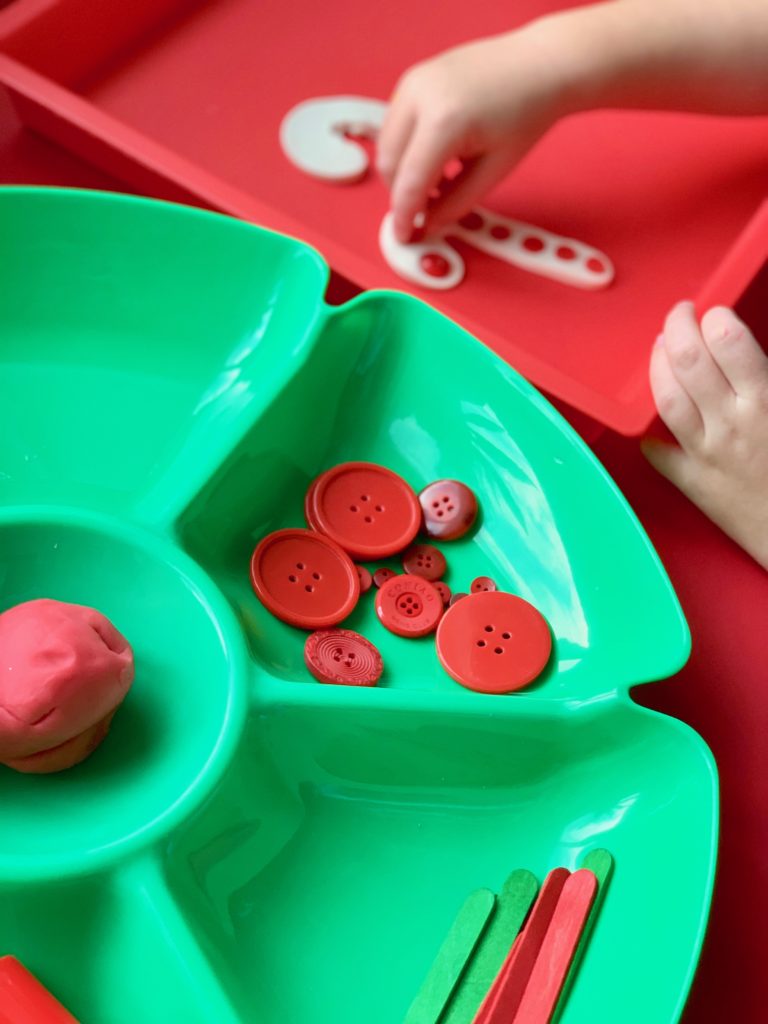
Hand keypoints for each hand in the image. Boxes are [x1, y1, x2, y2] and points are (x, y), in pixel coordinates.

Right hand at [376, 19, 579, 241]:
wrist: (538, 64)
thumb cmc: (525, 111)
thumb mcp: (494, 171)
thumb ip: (456, 203)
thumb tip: (428, 223)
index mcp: (444, 120)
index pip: (410, 182)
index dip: (404, 216)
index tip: (404, 236)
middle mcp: (420, 95)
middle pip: (389, 163)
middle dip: (402, 193)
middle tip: (426, 212)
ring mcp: (413, 82)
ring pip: (386, 145)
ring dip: (403, 171)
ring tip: (438, 182)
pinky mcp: (412, 79)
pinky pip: (394, 126)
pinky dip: (406, 148)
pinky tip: (436, 158)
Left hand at [643, 302, 767, 569]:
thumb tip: (747, 352)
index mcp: (765, 403)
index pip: (729, 344)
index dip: (716, 319)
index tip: (714, 312)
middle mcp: (730, 425)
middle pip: (688, 361)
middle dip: (678, 326)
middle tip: (680, 314)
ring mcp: (705, 454)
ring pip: (666, 397)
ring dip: (658, 364)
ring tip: (662, 346)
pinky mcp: (692, 483)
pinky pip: (656, 451)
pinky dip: (650, 430)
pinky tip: (652, 415)